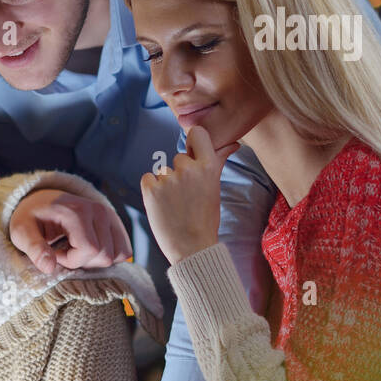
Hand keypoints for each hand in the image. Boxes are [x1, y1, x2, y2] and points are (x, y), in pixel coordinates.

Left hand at [10, 189, 132, 274]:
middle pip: (105, 256)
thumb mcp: (21, 232)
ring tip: (76, 248)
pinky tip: (88, 248)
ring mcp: (110, 215)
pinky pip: (124, 251)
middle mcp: (98, 210)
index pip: (90, 249)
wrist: (42, 202)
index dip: (71, 260)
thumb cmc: (31, 218)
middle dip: (82, 261)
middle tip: (64, 250)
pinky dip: (107, 256)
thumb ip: (34, 249)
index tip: (55, 253)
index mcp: (76, 211)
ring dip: (95, 260)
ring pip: (118, 255)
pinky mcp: (116, 222)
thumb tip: (49, 268)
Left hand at [140, 126, 240, 264]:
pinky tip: (162, 203)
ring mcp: (168, 179)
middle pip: (179, 157)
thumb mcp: (215, 187)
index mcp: (208, 167)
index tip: (194, 153)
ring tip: (176, 203)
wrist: (192, 247)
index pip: (197, 133)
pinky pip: (148, 178)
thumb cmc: (205, 217)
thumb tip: (232, 144)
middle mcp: (188, 169)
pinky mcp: (150, 190)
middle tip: (187, 195)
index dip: (194, 142)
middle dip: (181, 172)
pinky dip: (152, 188)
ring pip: (164, 170)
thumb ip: (219, 161)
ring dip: (166, 183)